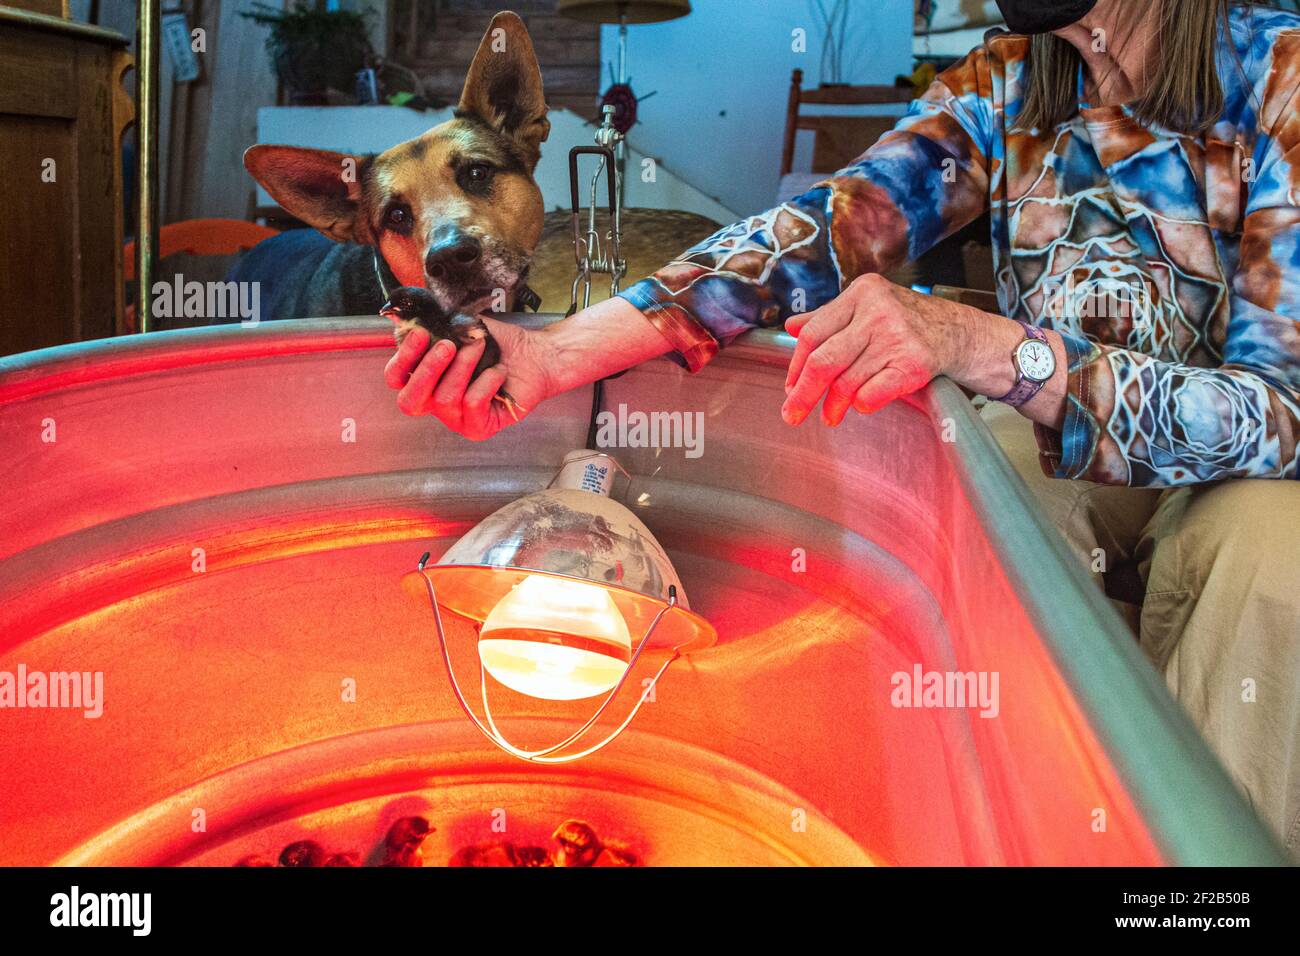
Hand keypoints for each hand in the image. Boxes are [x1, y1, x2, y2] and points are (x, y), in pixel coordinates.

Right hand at [383, 315, 554, 440]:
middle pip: (410, 401)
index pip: (395, 378)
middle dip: (427, 369)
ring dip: (464, 366)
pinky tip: (498, 372)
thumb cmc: (498, 344)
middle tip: (448, 346)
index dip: (403, 358)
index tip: (420, 333)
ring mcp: (456, 419)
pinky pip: (472, 405)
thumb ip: (434, 325)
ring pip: (444, 399)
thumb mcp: (461, 327)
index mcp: (425, 378)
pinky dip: (486, 381)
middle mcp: (435, 402)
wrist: (534, 354)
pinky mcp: (479, 427)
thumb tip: (410, 319)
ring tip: (481, 349)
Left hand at [782, 273, 976, 425]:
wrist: (960, 333)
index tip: (790, 387)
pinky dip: (862, 404)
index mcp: (861, 292)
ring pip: (847, 381)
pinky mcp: (914, 363)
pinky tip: (861, 405)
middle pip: (824, 360)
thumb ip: (829, 317)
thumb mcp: (868, 308)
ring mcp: (897, 336)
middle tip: (792, 414)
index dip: (796, 366)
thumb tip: (790, 326)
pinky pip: (872, 394)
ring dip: (833, 405)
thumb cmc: (908, 323)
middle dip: (803, 393)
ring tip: (830, 415)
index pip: (812, 333)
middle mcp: (878, 311)